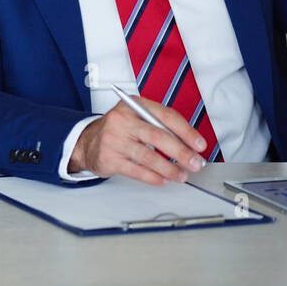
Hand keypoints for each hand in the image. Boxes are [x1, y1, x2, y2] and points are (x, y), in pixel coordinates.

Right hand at [69, 99, 208, 184]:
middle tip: (195, 163)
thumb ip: (160, 126)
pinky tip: (163, 180)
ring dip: (170, 169)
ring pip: (149, 157)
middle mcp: (122, 120)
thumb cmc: (119, 131)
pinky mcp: (109, 158)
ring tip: (181, 175)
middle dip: (181, 153)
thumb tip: (189, 145)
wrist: (87, 143)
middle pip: (158, 136)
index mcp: (133, 106)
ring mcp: (113, 139)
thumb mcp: (137, 119)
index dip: (186, 132)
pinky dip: (154, 178)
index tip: (199, 145)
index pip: (166, 116)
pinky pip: (137, 171)